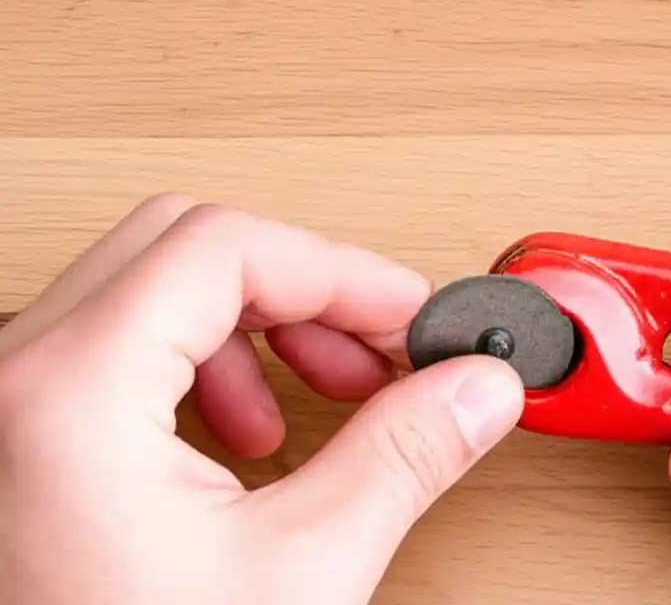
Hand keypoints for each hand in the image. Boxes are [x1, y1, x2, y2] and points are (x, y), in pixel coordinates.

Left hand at [0, 194, 523, 603]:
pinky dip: (204, 367)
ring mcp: (11, 409)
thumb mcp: (299, 574)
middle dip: (303, 291)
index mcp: (69, 394)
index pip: (225, 247)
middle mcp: (16, 380)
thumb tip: (476, 389)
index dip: (340, 270)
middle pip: (186, 246)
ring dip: (257, 327)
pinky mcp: (24, 442)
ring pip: (150, 288)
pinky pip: (119, 348)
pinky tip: (250, 439)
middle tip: (378, 347)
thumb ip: (402, 456)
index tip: (408, 315)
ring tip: (322, 395)